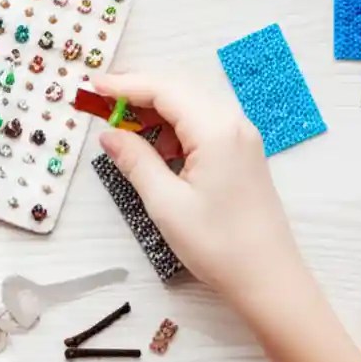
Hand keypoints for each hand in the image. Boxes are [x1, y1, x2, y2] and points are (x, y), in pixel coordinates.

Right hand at [93, 74, 301, 303]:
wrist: (268, 277)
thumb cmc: (219, 245)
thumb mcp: (166, 203)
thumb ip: (135, 160)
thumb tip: (110, 134)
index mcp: (216, 130)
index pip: (163, 89)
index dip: (124, 84)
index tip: (91, 85)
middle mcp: (233, 123)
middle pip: (178, 87)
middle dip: (138, 89)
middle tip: (100, 99)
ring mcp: (241, 136)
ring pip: (191, 102)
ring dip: (155, 106)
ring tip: (122, 121)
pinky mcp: (242, 152)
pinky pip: (203, 121)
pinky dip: (174, 123)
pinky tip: (156, 143)